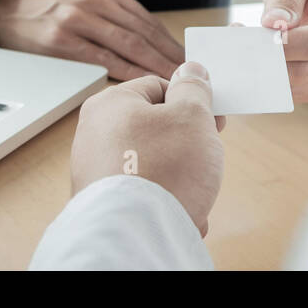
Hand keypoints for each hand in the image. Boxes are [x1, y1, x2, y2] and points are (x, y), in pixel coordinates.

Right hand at [0, 0, 183, 80]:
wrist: (2, 10)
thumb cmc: (50, 13)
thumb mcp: (86, 2)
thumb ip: (117, 20)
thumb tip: (157, 49)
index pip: (149, 23)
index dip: (173, 45)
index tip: (193, 63)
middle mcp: (96, 1)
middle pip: (144, 34)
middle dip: (171, 58)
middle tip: (194, 79)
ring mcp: (78, 20)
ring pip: (129, 47)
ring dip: (157, 67)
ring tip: (177, 84)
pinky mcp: (62, 40)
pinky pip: (104, 60)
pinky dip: (128, 73)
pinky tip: (144, 84)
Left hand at [71, 61, 225, 235]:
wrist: (136, 235)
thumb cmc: (164, 171)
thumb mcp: (193, 116)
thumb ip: (193, 89)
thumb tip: (190, 71)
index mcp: (110, 104)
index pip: (159, 87)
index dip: (192, 102)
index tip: (214, 119)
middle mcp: (94, 135)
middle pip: (156, 128)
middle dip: (188, 145)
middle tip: (206, 157)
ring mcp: (94, 172)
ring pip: (153, 164)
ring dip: (180, 176)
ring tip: (193, 192)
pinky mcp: (102, 203)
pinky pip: (142, 193)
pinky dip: (164, 200)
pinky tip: (179, 213)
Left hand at [260, 0, 307, 101]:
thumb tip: (274, 22)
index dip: (288, 46)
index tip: (262, 40)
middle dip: (275, 62)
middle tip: (245, 50)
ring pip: (306, 86)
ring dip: (273, 75)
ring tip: (251, 54)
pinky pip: (303, 93)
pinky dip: (279, 84)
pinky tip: (265, 66)